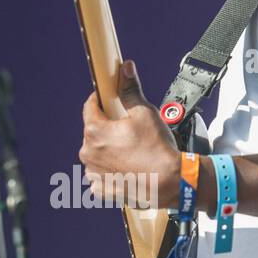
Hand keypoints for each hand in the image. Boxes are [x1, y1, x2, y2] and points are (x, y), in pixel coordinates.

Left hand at [79, 60, 179, 209]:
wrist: (169, 183)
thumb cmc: (157, 150)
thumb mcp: (145, 113)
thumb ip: (130, 90)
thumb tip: (126, 68)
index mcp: (95, 131)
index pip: (90, 106)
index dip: (101, 100)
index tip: (109, 100)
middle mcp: (88, 152)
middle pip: (94, 131)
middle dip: (108, 127)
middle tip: (129, 130)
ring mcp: (93, 172)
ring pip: (97, 152)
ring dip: (108, 150)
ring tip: (131, 151)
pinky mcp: (100, 188)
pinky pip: (100, 173)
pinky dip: (110, 170)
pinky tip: (127, 168)